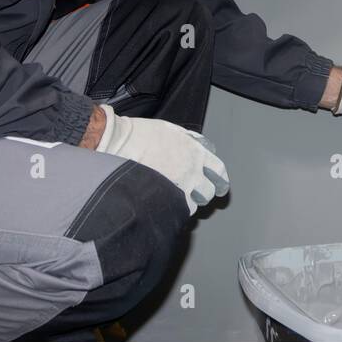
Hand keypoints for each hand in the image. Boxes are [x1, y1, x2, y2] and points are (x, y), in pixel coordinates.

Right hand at [94, 104, 229, 215]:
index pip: (218, 170)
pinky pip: (176, 211)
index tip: (221, 186)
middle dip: (205, 194)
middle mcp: (192, 170)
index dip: (221, 180)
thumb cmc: (141, 134)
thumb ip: (188, 140)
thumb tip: (196, 145)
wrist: (120, 144)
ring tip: (177, 200)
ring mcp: (179, 186)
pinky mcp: (164, 198)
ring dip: (188, 204)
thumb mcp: (171, 130)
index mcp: (196, 152)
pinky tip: (166, 206)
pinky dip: (173, 210)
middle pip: (209, 191)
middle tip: (198, 196)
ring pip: (194, 205)